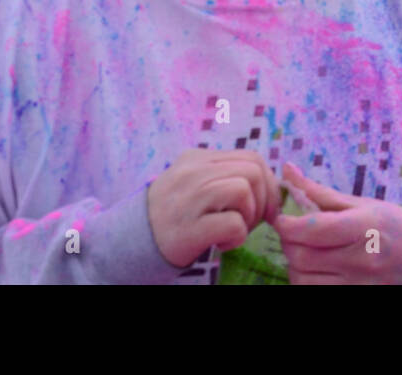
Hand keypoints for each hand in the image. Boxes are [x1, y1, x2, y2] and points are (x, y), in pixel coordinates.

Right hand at [147, 149, 281, 268]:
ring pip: (244, 190)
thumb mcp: (192, 182)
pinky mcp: (190, 227)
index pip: (252, 157)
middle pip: (254, 171)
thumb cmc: (172, 214)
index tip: (266, 206)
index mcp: (197, 158)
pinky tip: (221, 243)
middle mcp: (193, 171)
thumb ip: (222, 175)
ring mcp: (190, 198)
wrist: (133, 240)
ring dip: (250, 217)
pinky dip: (237, 238)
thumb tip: (268, 182)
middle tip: (251, 221)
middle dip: (264, 200)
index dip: (269, 183)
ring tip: (234, 230)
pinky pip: (234, 224)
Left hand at [274, 162, 401, 284]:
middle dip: (288, 243)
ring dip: (295, 265)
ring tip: (305, 252)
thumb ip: (318, 191)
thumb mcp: (358, 203)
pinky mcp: (357, 298)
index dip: (287, 225)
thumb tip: (287, 170)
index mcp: (363, 227)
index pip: (312, 229)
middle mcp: (362, 260)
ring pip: (303, 279)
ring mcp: (359, 285)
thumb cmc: (387, 224)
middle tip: (292, 235)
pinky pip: (314, 294)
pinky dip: (306, 282)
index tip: (282, 219)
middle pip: (302, 256)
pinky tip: (315, 270)